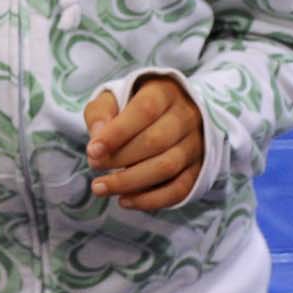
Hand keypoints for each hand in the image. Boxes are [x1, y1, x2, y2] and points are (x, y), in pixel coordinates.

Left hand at [84, 77, 205, 210]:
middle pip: (156, 141)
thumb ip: (101, 113)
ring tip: (101, 188)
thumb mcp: (112, 97)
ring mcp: (197, 143)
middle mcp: (187, 116)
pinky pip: (181, 188)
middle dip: (120, 159)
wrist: (168, 110)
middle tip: (94, 166)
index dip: (117, 133)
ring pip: (168, 167)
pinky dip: (152, 199)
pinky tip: (125, 201)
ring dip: (131, 182)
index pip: (144, 111)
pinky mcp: (199, 167)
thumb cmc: (132, 103)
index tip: (93, 150)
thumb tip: (97, 138)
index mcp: (164, 92)